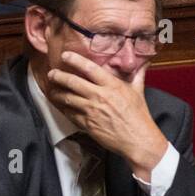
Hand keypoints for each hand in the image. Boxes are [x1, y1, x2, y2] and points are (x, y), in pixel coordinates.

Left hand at [46, 51, 167, 177]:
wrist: (137, 140)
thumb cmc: (138, 116)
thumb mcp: (138, 91)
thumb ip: (137, 75)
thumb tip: (143, 63)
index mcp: (111, 86)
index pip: (90, 68)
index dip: (75, 60)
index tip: (65, 55)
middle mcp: (99, 96)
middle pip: (72, 82)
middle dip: (59, 76)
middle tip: (52, 73)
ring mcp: (91, 111)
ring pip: (68, 98)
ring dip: (57, 93)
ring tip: (52, 89)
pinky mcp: (87, 124)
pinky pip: (70, 114)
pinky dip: (63, 108)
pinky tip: (60, 105)